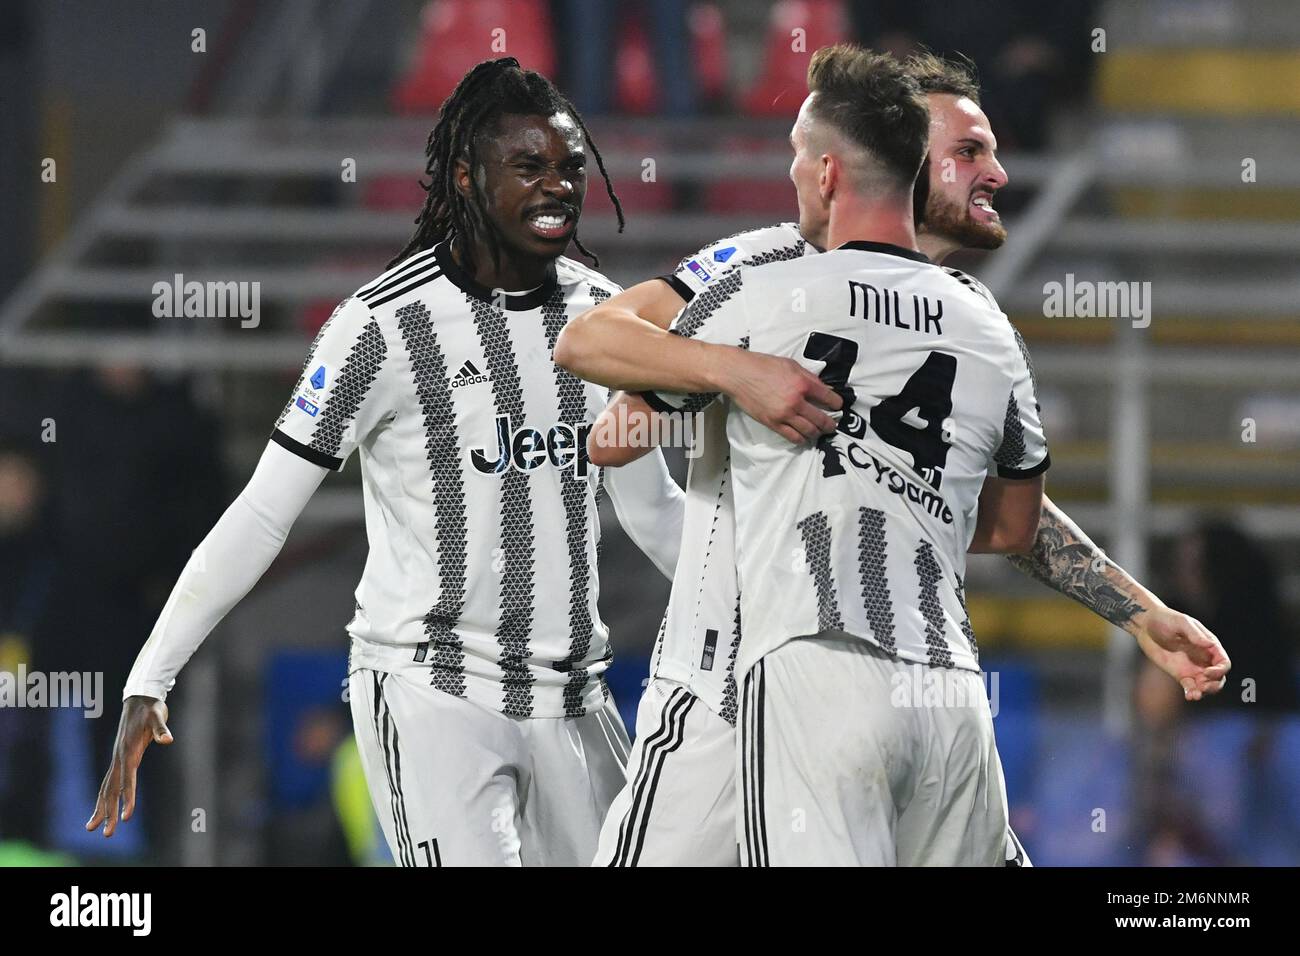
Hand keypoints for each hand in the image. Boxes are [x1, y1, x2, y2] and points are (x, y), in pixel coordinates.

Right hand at [86, 695, 172, 836]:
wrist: (140, 698)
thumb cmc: (151, 708)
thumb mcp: (158, 716)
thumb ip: (161, 729)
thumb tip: (167, 740)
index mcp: (129, 751)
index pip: (128, 780)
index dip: (128, 798)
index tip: (126, 817)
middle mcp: (119, 758)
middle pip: (112, 789)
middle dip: (108, 812)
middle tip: (107, 834)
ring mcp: (117, 759)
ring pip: (106, 788)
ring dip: (101, 809)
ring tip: (92, 829)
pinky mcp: (119, 758)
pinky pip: (109, 782)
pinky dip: (105, 797)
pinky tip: (102, 809)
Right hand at [720, 349, 841, 443]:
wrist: (738, 374)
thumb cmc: (763, 365)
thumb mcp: (791, 364)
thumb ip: (809, 377)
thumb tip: (823, 388)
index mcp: (803, 383)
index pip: (828, 398)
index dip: (837, 404)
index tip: (838, 407)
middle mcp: (796, 401)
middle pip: (821, 419)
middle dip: (830, 424)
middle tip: (832, 426)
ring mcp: (784, 414)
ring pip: (809, 431)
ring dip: (817, 433)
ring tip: (819, 432)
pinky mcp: (773, 423)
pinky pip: (792, 437)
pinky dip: (801, 439)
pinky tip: (804, 438)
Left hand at [1134, 607, 1230, 701]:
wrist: (1145, 625)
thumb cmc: (1165, 619)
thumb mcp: (1181, 622)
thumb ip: (1194, 634)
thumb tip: (1209, 644)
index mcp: (1209, 646)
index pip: (1223, 663)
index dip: (1220, 670)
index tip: (1207, 673)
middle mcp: (1204, 659)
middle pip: (1219, 678)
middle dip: (1214, 684)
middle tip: (1202, 685)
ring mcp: (1193, 668)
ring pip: (1207, 685)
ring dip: (1205, 691)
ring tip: (1195, 694)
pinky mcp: (1180, 674)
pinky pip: (1190, 687)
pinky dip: (1192, 693)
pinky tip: (1189, 696)